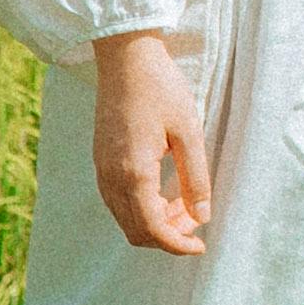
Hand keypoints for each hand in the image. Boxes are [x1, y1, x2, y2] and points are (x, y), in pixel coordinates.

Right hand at [89, 27, 212, 254]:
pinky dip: (140, 208)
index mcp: (134, 172)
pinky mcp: (100, 160)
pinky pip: (117, 201)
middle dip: (168, 236)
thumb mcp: (189, 132)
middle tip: (196, 221)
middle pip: (135, 231)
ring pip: (125, 218)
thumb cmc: (161, 89)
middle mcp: (111, 177)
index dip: (177, 245)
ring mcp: (102, 170)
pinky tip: (164, 193)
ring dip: (154, 223)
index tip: (201, 246)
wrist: (125, 58)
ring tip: (184, 206)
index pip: (152, 229)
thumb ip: (195, 177)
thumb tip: (202, 216)